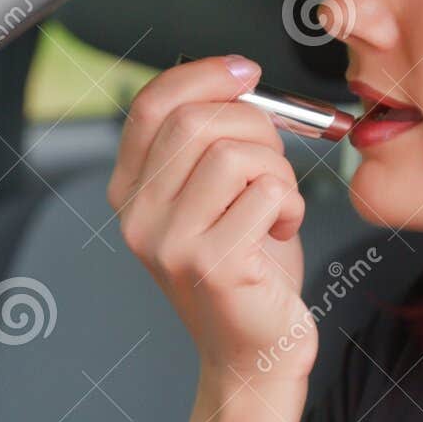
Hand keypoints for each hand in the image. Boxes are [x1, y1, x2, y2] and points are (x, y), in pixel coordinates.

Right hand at [108, 55, 314, 393]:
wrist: (255, 350)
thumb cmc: (247, 266)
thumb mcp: (213, 195)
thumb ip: (208, 140)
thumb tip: (238, 78)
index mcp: (131, 190)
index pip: (149, 104)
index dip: (202, 75)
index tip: (245, 71)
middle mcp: (139, 216)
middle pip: (195, 120)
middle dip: (256, 126)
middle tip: (273, 162)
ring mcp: (170, 243)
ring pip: (234, 154)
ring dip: (277, 170)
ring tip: (276, 203)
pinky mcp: (212, 265)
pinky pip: (266, 193)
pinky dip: (291, 203)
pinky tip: (280, 228)